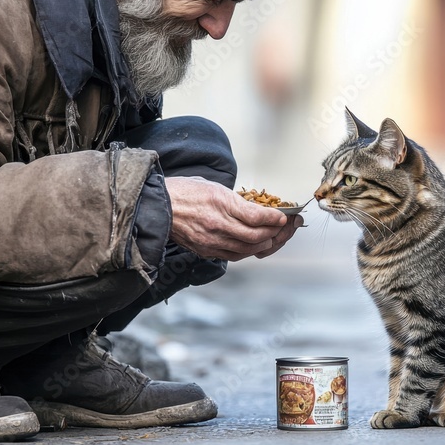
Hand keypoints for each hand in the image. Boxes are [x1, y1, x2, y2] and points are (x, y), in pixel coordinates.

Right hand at [165, 176, 303, 261]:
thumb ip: (239, 202)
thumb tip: (261, 212)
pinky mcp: (207, 251)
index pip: (257, 217)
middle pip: (257, 236)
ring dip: (266, 244)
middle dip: (276, 233)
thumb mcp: (216, 188)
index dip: (274, 219)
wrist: (158, 208)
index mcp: (221, 204)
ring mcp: (212, 241)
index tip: (283, 217)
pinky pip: (235, 255)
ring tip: (275, 237)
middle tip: (286, 228)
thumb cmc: (185, 193)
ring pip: (248, 249)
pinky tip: (256, 246)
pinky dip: (249, 251)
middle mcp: (218, 225)